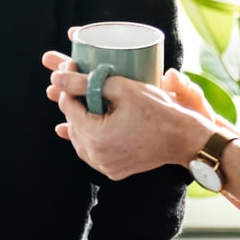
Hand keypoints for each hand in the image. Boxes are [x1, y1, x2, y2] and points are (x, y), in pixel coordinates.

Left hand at [43, 52, 210, 180]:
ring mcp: (104, 167)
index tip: (72, 67)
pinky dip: (91, 137)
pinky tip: (93, 121)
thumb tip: (56, 77)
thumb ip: (85, 81)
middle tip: (79, 81)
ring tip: (86, 100)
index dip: (67, 84)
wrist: (183, 138)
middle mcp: (96, 156)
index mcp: (96, 136)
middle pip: (71, 123)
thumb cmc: (157, 110)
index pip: (67, 106)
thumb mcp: (122, 87)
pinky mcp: (113, 172)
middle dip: (74, 102)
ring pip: (79, 139)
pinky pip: (92, 152)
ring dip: (80, 120)